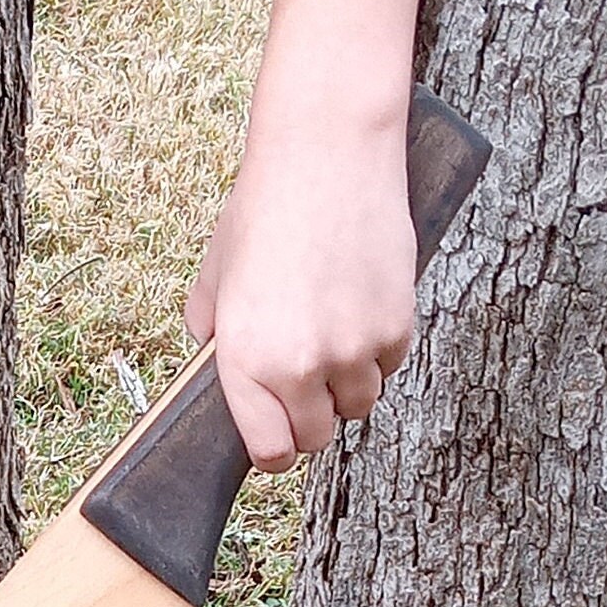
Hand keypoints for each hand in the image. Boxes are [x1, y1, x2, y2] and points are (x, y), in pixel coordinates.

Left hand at [186, 115, 416, 472]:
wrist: (325, 154)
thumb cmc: (264, 211)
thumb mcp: (215, 278)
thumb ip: (209, 334)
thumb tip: (211, 367)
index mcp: (246, 362)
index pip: (272, 452)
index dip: (274, 448)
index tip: (277, 436)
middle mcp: (300, 366)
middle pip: (317, 436)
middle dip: (309, 417)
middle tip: (303, 385)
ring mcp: (353, 348)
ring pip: (358, 404)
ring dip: (345, 386)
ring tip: (332, 342)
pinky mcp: (397, 325)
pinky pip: (390, 366)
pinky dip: (378, 352)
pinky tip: (359, 313)